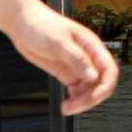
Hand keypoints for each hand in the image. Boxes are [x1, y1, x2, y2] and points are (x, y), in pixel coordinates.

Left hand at [6, 0, 118, 114]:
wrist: (23, 24)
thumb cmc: (42, 25)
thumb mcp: (60, 42)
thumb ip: (77, 59)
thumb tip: (93, 76)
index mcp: (91, 46)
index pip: (108, 69)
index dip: (105, 86)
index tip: (94, 98)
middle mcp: (87, 57)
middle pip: (100, 83)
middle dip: (91, 97)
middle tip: (76, 106)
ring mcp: (76, 65)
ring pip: (88, 89)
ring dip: (81, 101)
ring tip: (67, 107)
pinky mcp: (66, 72)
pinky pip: (77, 89)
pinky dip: (74, 99)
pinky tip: (66, 103)